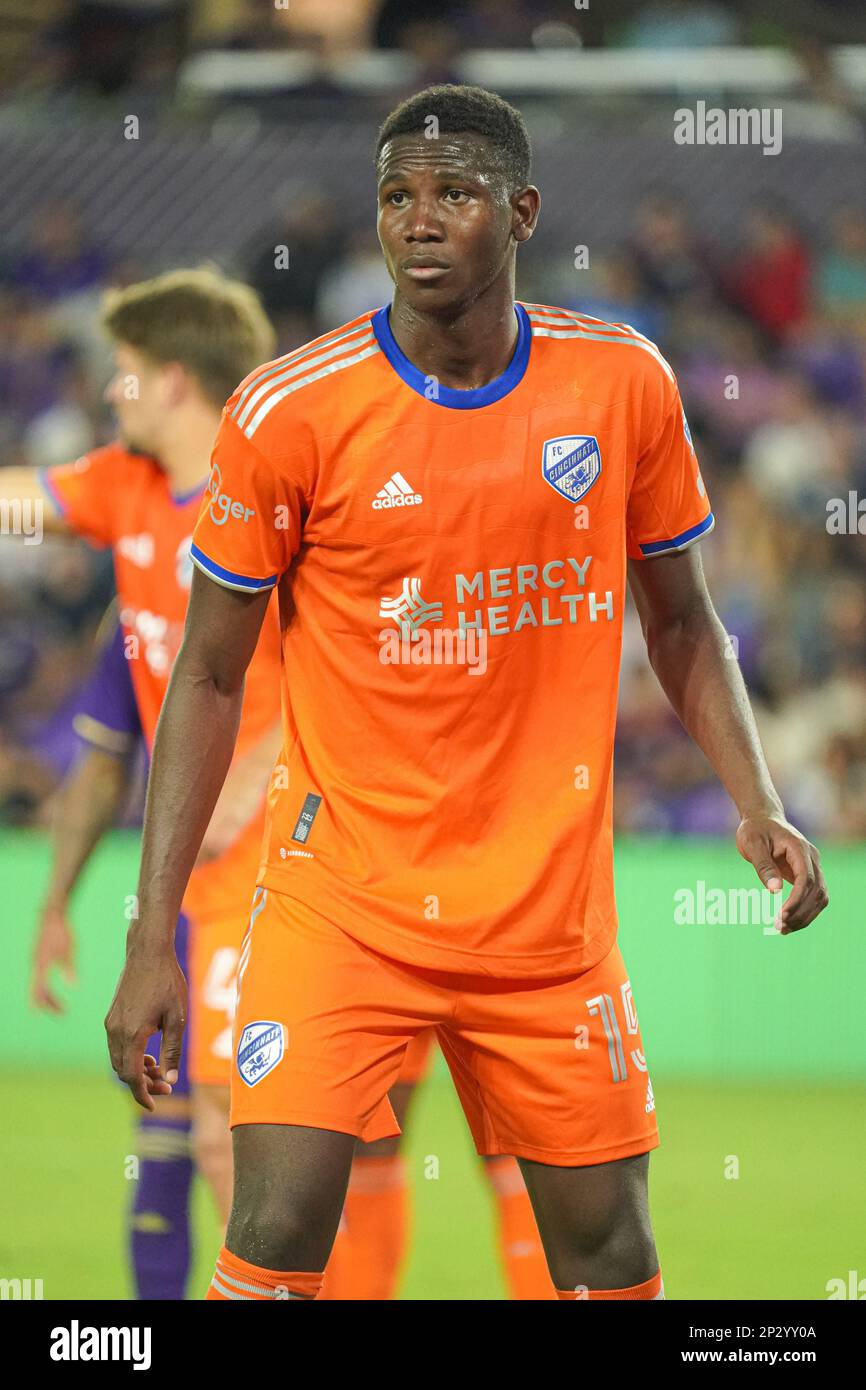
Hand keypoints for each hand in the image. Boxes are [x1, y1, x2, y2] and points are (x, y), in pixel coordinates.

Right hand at [31, 902, 76, 1013]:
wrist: (51, 914)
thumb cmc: (61, 931)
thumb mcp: (70, 950)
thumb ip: (70, 968)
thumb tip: (74, 985)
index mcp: (41, 967)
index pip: (39, 994)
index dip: (48, 1006)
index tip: (61, 1014)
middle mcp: (35, 966)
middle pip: (38, 993)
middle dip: (50, 1004)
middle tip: (64, 1011)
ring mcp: (35, 962)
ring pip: (38, 986)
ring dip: (49, 996)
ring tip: (62, 1003)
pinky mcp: (38, 957)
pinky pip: (40, 978)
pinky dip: (47, 987)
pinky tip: (56, 984)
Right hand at [105, 938, 187, 1110]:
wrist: (148, 952)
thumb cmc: (167, 981)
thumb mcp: (177, 1018)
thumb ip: (173, 1051)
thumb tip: (169, 1080)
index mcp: (132, 1033)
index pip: (131, 1076)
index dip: (142, 1095)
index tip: (153, 1106)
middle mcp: (116, 1031)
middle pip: (123, 1072)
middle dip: (142, 1084)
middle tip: (166, 1087)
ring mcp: (111, 1024)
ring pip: (118, 1060)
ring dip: (136, 1071)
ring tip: (160, 1069)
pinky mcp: (111, 1017)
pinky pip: (117, 1047)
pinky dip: (131, 1057)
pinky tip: (150, 1054)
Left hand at [736, 814, 828, 932]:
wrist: (762, 818)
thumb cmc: (755, 829)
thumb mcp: (752, 844)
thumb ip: (764, 866)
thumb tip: (775, 891)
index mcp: (799, 848)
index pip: (806, 879)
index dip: (796, 900)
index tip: (782, 916)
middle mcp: (811, 858)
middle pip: (817, 892)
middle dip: (800, 913)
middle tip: (779, 928)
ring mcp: (812, 866)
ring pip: (820, 897)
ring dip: (805, 916)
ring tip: (783, 929)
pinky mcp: (807, 874)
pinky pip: (812, 896)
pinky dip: (804, 910)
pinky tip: (789, 921)